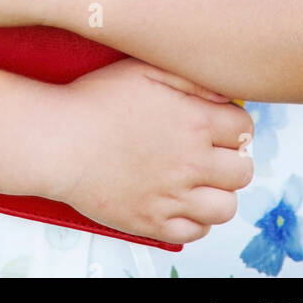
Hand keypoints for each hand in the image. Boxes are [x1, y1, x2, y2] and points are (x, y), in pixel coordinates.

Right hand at [45, 58, 254, 245]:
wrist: (58, 139)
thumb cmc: (94, 100)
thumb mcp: (143, 69)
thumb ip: (189, 78)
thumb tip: (224, 92)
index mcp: (194, 122)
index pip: (244, 130)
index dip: (234, 125)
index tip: (220, 125)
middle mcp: (191, 163)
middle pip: (242, 172)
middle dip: (232, 159)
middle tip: (212, 152)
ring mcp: (174, 198)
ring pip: (226, 208)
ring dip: (218, 193)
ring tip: (200, 181)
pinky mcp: (153, 223)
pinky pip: (195, 233)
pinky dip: (194, 221)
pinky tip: (180, 202)